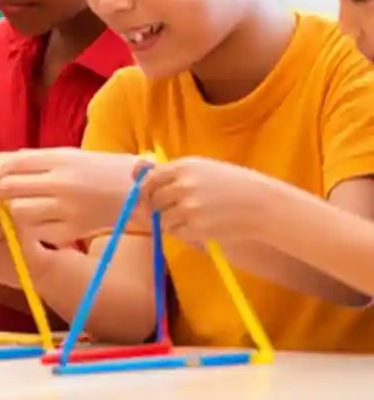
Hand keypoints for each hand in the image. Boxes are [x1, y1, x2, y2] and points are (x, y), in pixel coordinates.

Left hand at [0, 148, 142, 244]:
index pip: (12, 164)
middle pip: (9, 188)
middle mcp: (62, 182)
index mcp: (60, 159)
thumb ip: (34, 161)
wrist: (142, 193)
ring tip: (24, 209)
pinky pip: (37, 232)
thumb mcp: (69, 156)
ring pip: (19, 212)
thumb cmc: (101, 171)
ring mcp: (68, 208)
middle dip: (0, 193)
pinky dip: (32, 230)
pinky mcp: (74, 231)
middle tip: (4, 196)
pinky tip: (40, 223)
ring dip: (14, 212)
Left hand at [141, 157, 274, 243]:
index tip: (150, 197)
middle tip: (174, 211)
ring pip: (163, 219)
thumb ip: (173, 172)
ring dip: (172, 222)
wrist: (262, 204)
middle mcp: (183, 185)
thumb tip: (136, 171)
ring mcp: (189, 207)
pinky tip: (203, 226)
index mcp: (184, 167)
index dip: (146, 190)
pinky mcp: (197, 227)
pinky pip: (177, 233)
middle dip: (159, 207)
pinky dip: (184, 232)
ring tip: (193, 218)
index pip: (149, 178)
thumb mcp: (203, 169)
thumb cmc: (233, 185)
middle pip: (153, 200)